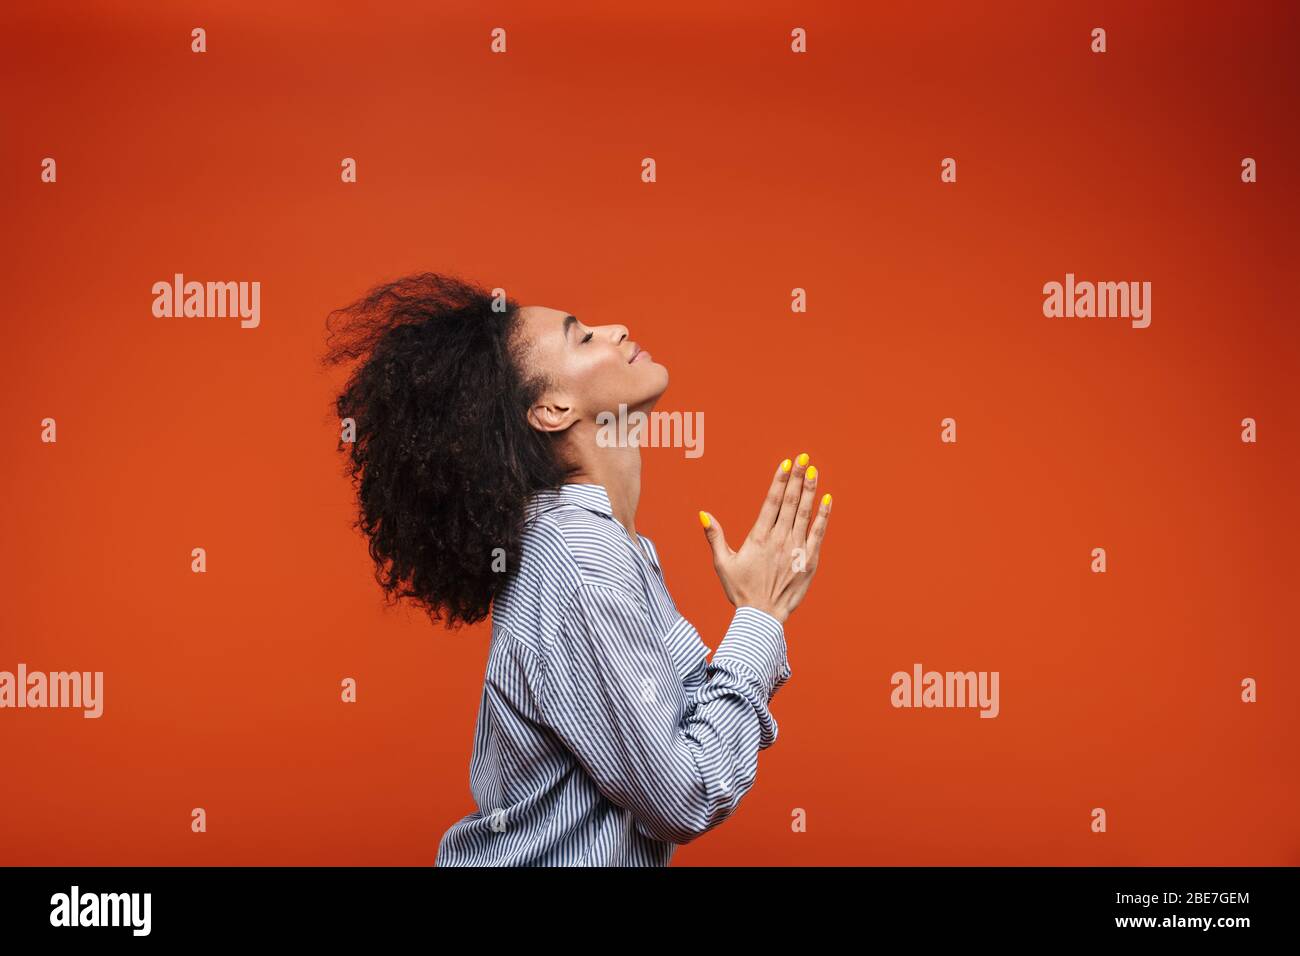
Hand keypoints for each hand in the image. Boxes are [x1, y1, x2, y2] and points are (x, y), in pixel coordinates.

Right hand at [699, 453, 831, 624]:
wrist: (762, 616)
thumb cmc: (740, 590)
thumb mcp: (722, 563)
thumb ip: (714, 536)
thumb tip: (703, 514)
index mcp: (759, 537)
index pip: (772, 501)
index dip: (780, 480)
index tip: (786, 463)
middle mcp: (779, 539)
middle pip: (790, 502)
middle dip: (797, 478)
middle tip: (803, 458)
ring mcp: (796, 549)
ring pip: (805, 513)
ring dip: (810, 491)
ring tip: (814, 471)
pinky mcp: (810, 560)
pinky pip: (818, 533)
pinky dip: (823, 515)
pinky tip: (827, 500)